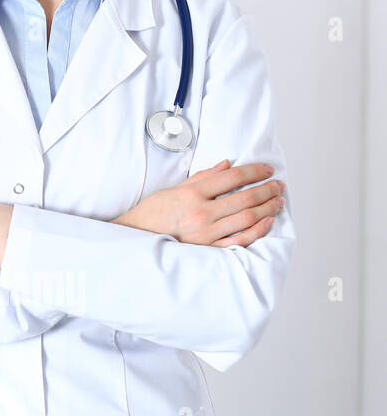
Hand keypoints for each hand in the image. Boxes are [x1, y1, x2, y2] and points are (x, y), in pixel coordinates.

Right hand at [114, 160, 283, 247]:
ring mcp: (207, 233)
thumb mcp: (173, 189)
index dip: (254, 172)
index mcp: (192, 193)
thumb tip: (226, 166)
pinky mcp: (209, 249)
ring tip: (277, 201)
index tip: (267, 169)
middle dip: (267, 190)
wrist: (135, 238)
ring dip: (268, 208)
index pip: (232, 178)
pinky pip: (240, 240)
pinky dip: (258, 230)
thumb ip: (202, 177)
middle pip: (245, 198)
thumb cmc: (152, 213)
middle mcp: (202, 212)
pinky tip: (267, 222)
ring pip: (248, 218)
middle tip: (278, 185)